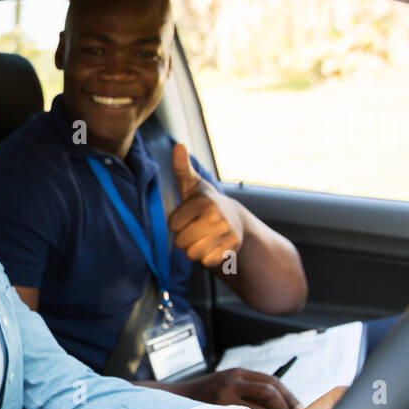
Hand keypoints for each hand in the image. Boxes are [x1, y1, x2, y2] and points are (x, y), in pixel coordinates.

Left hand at [167, 143, 245, 268]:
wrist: (235, 220)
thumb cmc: (205, 203)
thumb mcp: (192, 185)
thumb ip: (181, 168)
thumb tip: (178, 146)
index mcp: (204, 202)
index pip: (173, 224)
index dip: (177, 223)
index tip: (187, 216)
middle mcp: (217, 217)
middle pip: (181, 242)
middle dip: (184, 238)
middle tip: (195, 228)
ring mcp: (226, 234)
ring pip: (192, 254)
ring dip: (194, 249)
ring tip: (203, 237)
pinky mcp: (232, 248)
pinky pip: (206, 262)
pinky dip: (206, 258)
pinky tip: (212, 246)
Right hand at [171, 367, 300, 408]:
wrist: (177, 400)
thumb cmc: (208, 396)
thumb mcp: (228, 383)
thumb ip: (249, 389)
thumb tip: (282, 405)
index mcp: (238, 373)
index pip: (271, 381)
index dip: (288, 395)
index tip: (297, 407)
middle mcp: (232, 381)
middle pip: (269, 392)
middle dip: (285, 407)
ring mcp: (224, 397)